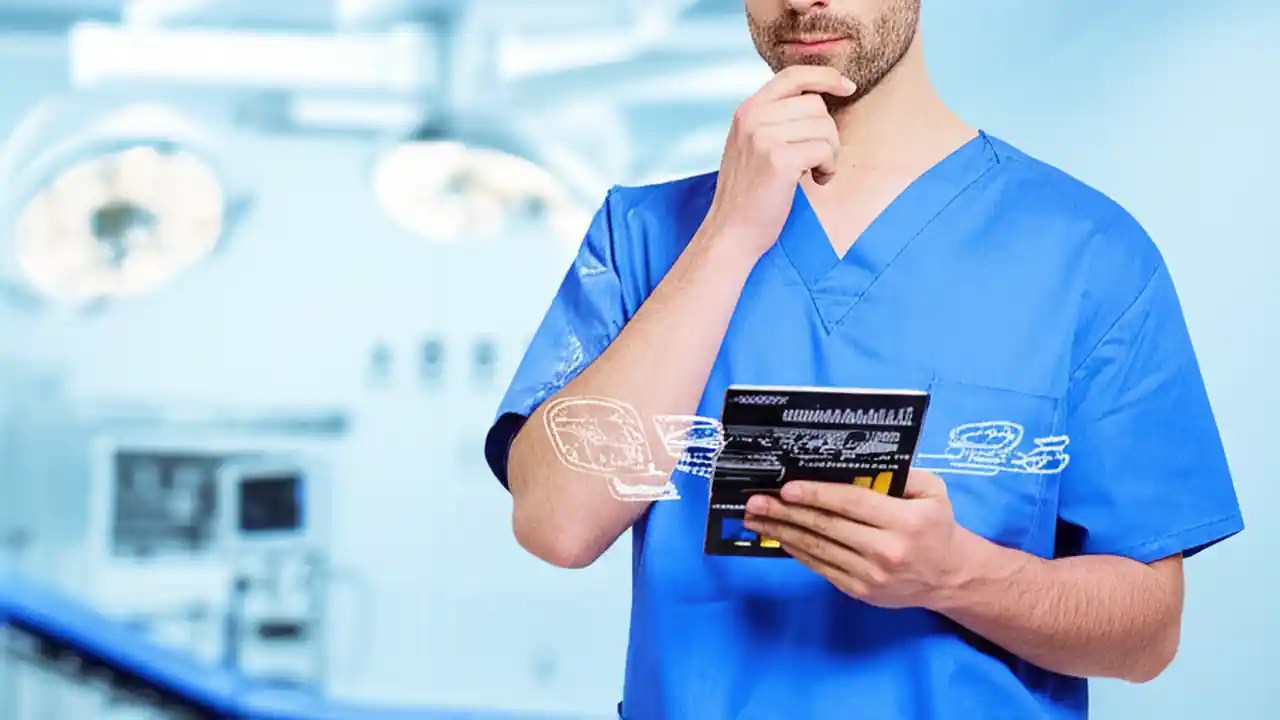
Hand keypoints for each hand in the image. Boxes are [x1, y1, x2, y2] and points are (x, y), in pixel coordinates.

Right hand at [701, 65, 854, 259]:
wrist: (732, 232)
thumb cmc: (749, 194)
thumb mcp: (752, 145)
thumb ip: (774, 119)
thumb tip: (818, 99)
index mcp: (747, 111)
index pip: (793, 75)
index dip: (825, 76)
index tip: (847, 87)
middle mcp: (752, 118)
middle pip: (816, 105)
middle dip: (828, 133)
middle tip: (818, 160)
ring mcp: (763, 138)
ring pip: (824, 127)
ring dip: (830, 153)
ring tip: (815, 173)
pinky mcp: (778, 160)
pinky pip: (824, 150)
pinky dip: (828, 167)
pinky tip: (815, 181)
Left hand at [743, 470, 973, 609]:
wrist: (948, 577)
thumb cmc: (936, 526)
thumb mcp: (933, 492)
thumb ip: (903, 475)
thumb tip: (859, 462)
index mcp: (905, 522)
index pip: (853, 504)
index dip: (818, 495)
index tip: (787, 488)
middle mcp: (887, 551)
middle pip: (828, 527)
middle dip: (787, 512)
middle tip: (756, 501)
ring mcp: (871, 575)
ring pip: (819, 549)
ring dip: (783, 532)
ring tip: (756, 518)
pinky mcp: (860, 591)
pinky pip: (821, 567)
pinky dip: (797, 551)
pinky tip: (780, 536)